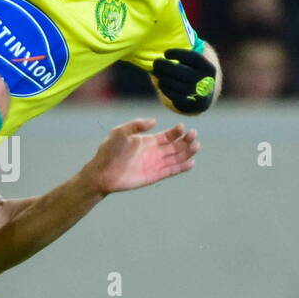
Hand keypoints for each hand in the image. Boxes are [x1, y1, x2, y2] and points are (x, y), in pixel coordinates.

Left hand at [84, 119, 198, 194]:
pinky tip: (191, 162)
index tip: (181, 127)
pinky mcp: (154, 176)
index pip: (168, 135)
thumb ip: (137, 125)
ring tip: (196, 145)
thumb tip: (154, 121)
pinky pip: (171, 171)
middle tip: (194, 134)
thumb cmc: (108, 151)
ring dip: (187, 152)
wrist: (102, 172)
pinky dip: (182, 167)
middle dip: (186, 140)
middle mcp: (154, 152)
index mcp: (148, 140)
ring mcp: (155, 164)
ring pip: (177, 157)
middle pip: (176, 145)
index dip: (177, 131)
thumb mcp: (120, 132)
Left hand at [152, 48, 216, 113]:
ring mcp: (200, 95)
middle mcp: (206, 82)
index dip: (178, 54)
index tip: (166, 52)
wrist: (204, 93)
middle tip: (156, 62)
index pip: (193, 58)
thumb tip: (173, 25)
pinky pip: (176, 98)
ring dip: (164, 78)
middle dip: (166, 67)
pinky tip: (161, 83)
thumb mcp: (194, 59)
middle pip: (183, 73)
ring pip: (178, 86)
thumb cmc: (193, 70)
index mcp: (208, 67)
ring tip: (156, 72)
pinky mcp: (192, 105)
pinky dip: (166, 90)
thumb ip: (187, 47)